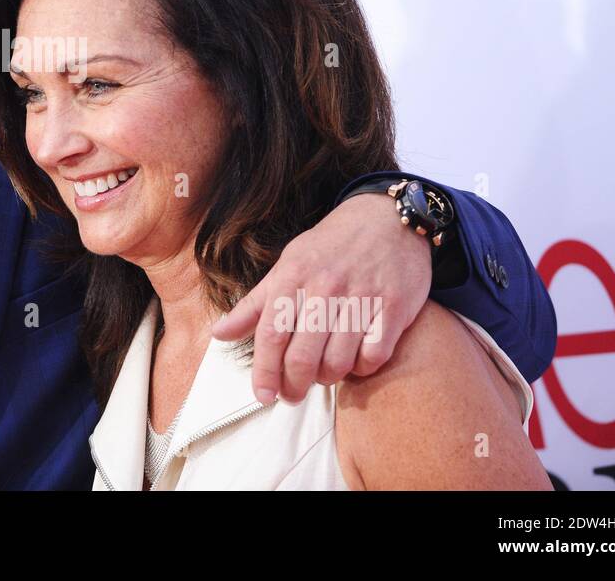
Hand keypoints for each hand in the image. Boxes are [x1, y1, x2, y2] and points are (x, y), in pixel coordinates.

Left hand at [210, 192, 431, 404]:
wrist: (386, 219)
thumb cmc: (331, 246)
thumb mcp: (287, 265)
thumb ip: (254, 304)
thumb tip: (220, 333)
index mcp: (293, 276)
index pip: (271, 335)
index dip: (264, 371)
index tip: (262, 395)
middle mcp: (325, 287)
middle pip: (302, 356)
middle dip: (293, 385)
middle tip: (292, 395)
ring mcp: (361, 298)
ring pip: (337, 362)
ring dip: (327, 378)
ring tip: (322, 374)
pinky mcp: (394, 308)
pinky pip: (373, 357)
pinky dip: (361, 368)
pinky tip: (354, 360)